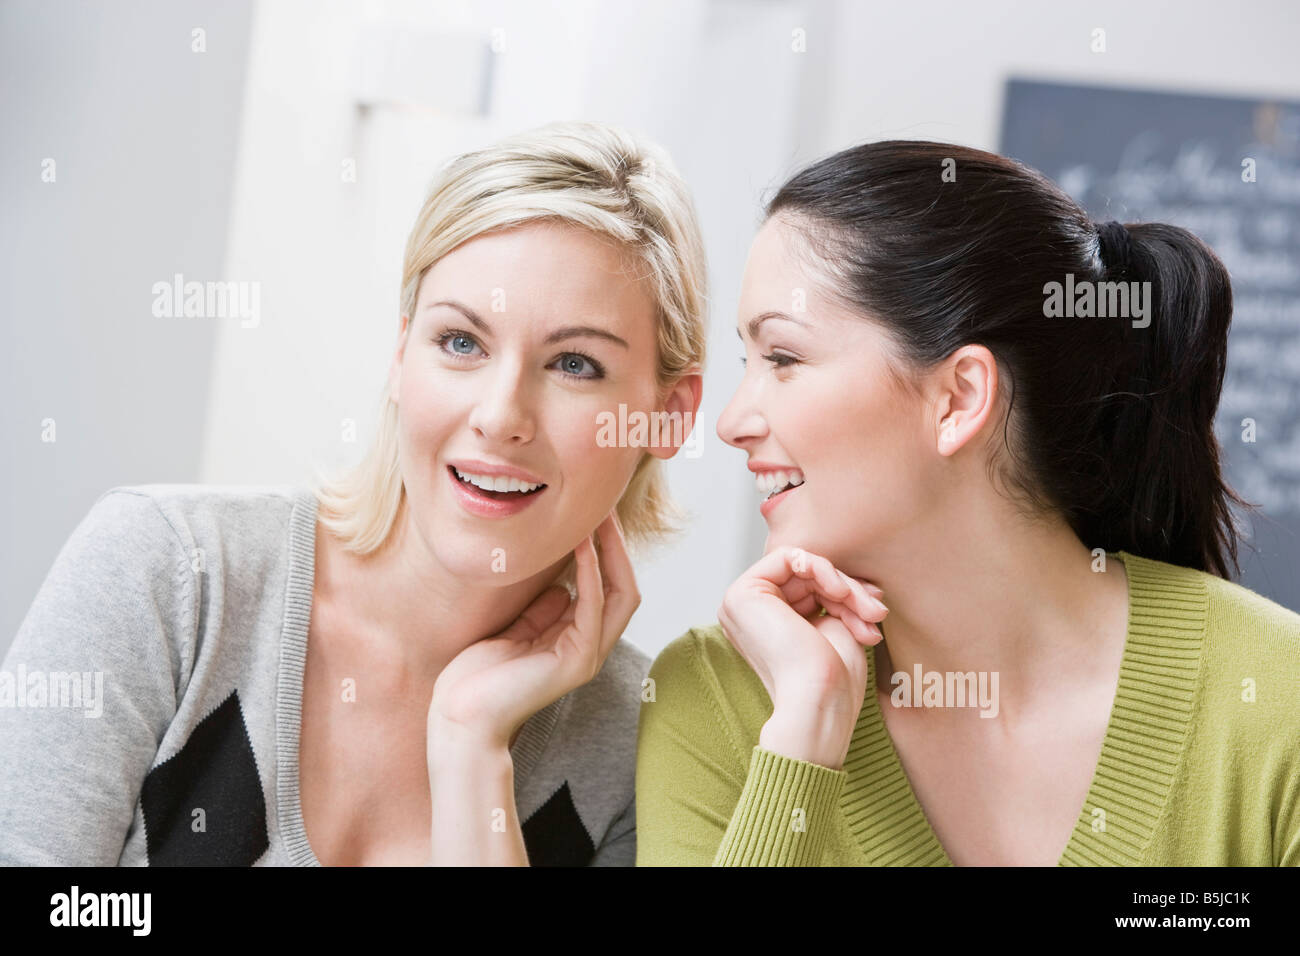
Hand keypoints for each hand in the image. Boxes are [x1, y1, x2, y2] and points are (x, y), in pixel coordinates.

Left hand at [428, 510, 640, 753]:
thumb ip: (544, 607)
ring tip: (599, 517)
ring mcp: (588, 656)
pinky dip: (590, 572)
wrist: (461, 716)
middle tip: (605, 505)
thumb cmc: (480, 674)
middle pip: (626, 586)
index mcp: (579, 638)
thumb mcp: (518, 626)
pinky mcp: (577, 662)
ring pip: (622, 594)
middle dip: (618, 544)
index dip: (608, 548)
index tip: (593, 512)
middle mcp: (592, 646)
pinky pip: (594, 607)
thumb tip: (560, 580)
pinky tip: (581, 545)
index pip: (611, 585)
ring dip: (612, 551)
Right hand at [716, 546, 886, 768]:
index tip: (876, 610)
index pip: (808, 592)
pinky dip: (821, 569)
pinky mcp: (742, 594)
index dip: (846, 593)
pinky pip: (788, 558)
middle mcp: (749, 616)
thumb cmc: (832, 680)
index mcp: (767, 628)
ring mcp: (740, 604)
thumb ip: (830, 598)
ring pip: (802, 569)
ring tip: (867, 611)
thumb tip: (843, 578)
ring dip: (843, 586)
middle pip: (806, 580)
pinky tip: (840, 591)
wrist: (820, 701)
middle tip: (876, 612)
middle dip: (849, 592)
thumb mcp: (836, 628)